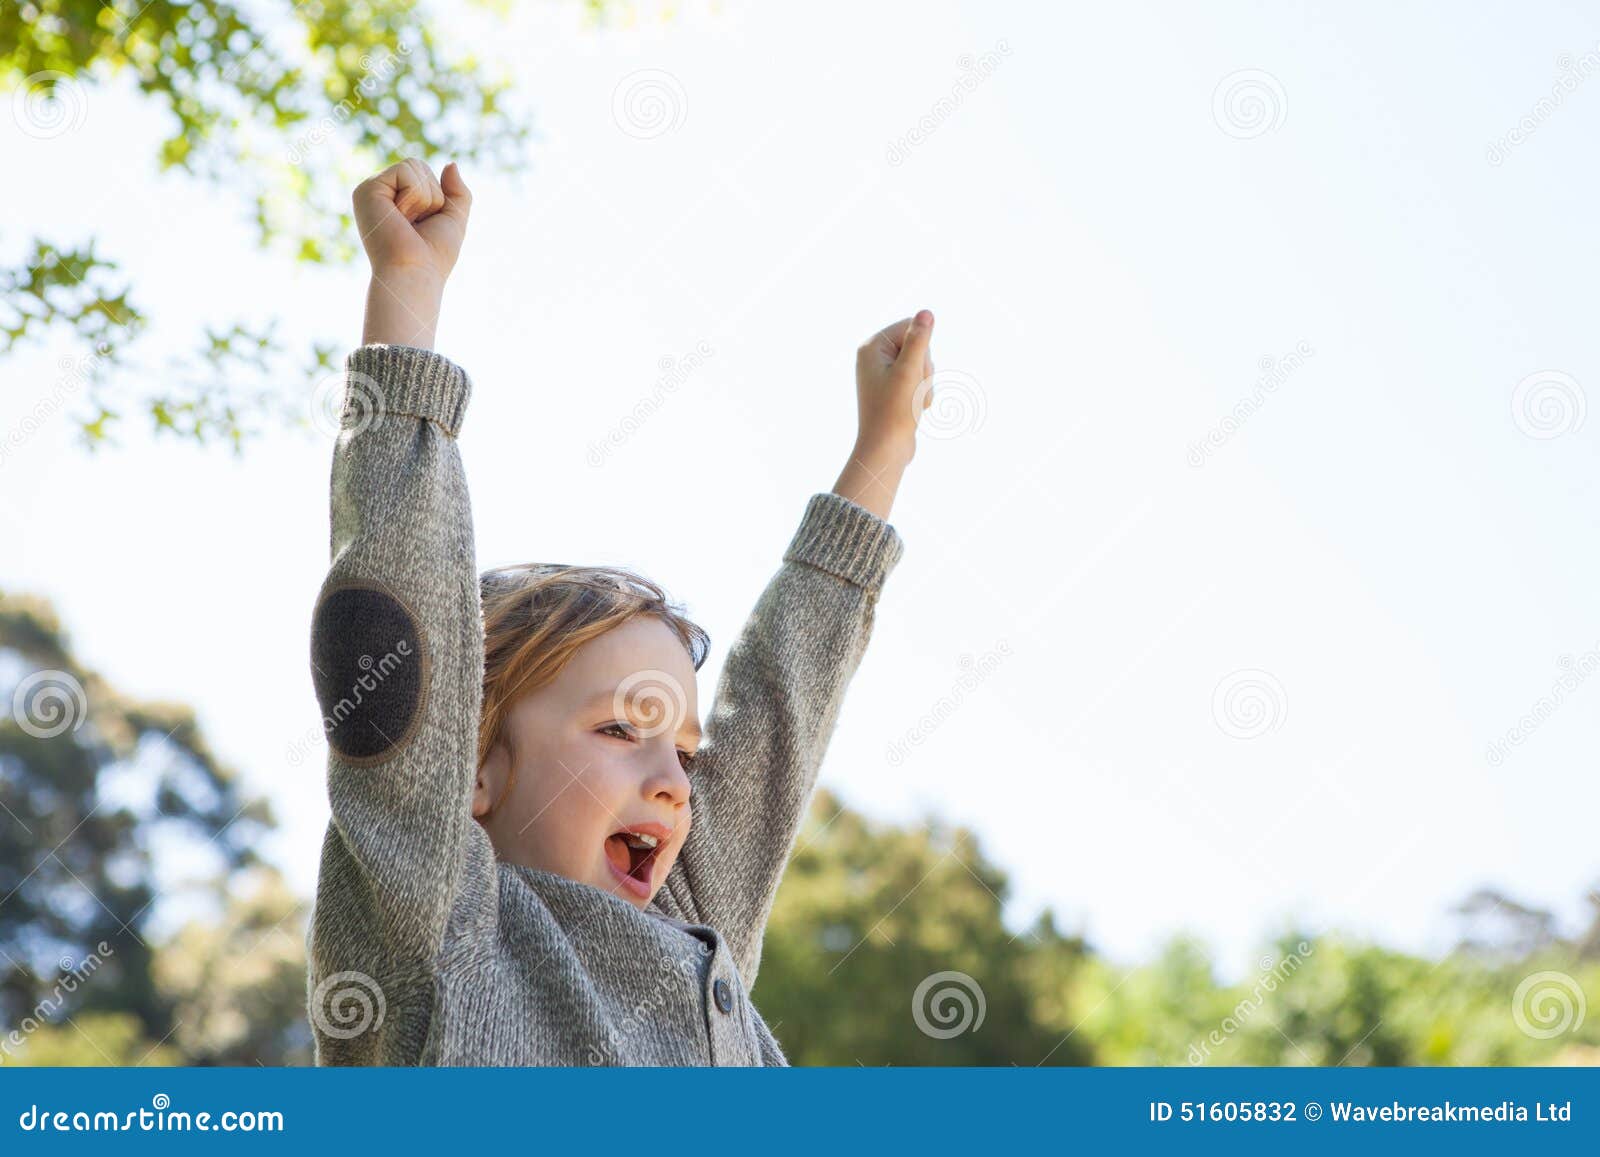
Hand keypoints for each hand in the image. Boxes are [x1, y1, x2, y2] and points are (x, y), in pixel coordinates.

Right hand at [353, 159, 470, 348]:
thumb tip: (451, 163)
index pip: (424, 172)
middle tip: (416, 225)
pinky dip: (415, 196)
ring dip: (424, 198)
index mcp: (396, 198)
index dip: (437, 198)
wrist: (415, 273)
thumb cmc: (433, 255)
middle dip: (431, 195)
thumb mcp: (453, 219)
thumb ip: (457, 192)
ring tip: (407, 222)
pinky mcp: (366, 190)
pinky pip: (405, 171)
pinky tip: (400, 217)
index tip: (423, 226)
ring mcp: (371, 190)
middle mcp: (380, 192)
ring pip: (413, 166)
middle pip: (419, 165)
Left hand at [855, 309, 935, 462]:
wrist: (885, 449)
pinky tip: (915, 409)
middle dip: (924, 368)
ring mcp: (882, 372)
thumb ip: (919, 340)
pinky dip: (922, 392)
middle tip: (913, 390)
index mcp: (871, 346)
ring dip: (925, 382)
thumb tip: (926, 312)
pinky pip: (917, 379)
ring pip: (921, 363)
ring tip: (914, 402)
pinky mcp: (892, 387)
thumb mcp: (910, 371)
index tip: (912, 371)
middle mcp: (873, 356)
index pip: (911, 326)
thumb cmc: (895, 411)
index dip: (922, 349)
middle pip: (918, 345)